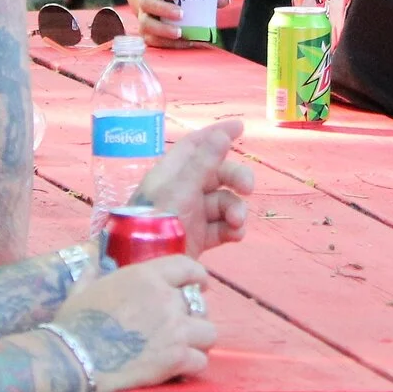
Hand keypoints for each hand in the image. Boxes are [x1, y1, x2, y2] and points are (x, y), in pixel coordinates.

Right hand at [54, 254, 216, 391]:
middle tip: (182, 326)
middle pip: (200, 304)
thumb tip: (92, 263)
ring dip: (199, 340)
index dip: (197, 276)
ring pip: (209, 332)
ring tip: (186, 348)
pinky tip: (179, 369)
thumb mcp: (81, 289)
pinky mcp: (177, 358)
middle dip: (193, 315)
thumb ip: (93, 274)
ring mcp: (176, 329)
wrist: (74, 359)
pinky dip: (192, 365)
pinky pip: (201, 360)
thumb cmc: (74, 323)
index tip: (199, 285)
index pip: (187, 267)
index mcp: (146, 276)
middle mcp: (167, 298)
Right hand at [129, 0, 230, 47]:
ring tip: (180, 33)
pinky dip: (167, 43)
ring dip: (163, 30)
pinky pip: (151, 40)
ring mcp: (144, 17)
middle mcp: (145, 1)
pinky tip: (183, 43)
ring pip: (146, 24)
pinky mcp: (147, 32)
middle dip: (164, 10)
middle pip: (148, 4)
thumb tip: (224, 0)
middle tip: (181, 14)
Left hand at [135, 117, 253, 251]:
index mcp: (172, 173)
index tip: (240, 127)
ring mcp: (192, 215)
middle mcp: (183, 190)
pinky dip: (232, 230)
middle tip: (248, 188)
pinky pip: (222, 228)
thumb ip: (203, 163)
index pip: (196, 145)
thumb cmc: (157, 220)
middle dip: (236, 179)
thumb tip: (223, 135)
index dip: (216, 134)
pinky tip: (235, 235)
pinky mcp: (199, 238)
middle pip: (218, 174)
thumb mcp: (180, 189)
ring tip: (237, 222)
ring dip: (236, 210)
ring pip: (224, 203)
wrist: (144, 264)